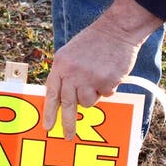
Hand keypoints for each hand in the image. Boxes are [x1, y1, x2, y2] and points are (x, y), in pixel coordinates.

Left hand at [42, 0, 162, 139]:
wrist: (117, 29)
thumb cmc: (95, 41)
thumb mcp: (72, 53)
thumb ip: (67, 73)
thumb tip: (65, 98)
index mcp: (61, 64)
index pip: (51, 93)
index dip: (49, 112)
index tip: (48, 127)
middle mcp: (72, 72)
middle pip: (67, 104)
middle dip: (68, 123)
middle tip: (68, 136)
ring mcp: (88, 77)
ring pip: (87, 102)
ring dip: (93, 95)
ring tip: (99, 77)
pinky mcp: (105, 81)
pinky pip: (105, 95)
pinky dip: (108, 87)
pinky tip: (110, 72)